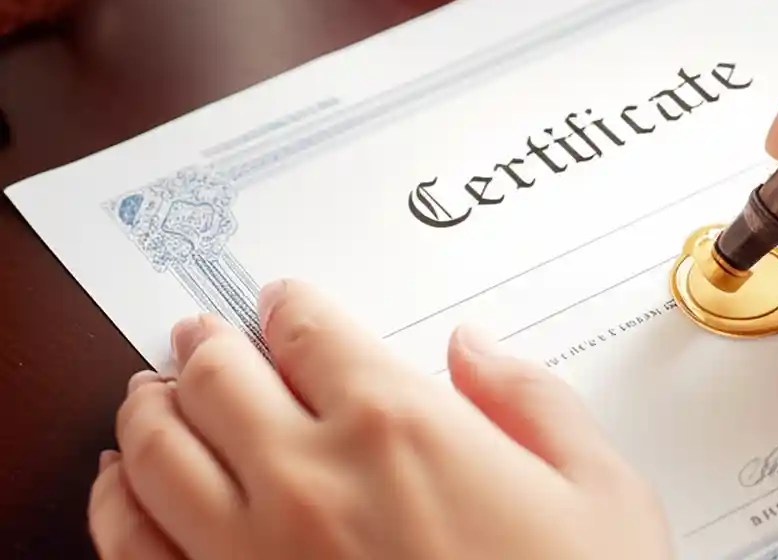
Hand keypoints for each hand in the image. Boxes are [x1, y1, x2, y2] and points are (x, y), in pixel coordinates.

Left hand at [89, 280, 672, 559]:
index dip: (287, 305)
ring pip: (156, 449)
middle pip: (217, 374)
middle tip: (203, 332)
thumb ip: (534, 401)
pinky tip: (121, 482)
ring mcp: (255, 552)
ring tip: (151, 390)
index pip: (309, 329)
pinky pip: (132, 547)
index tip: (282, 304)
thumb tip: (478, 351)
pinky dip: (115, 501)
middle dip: (206, 343)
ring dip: (148, 405)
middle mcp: (312, 478)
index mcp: (401, 426)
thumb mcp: (600, 492)